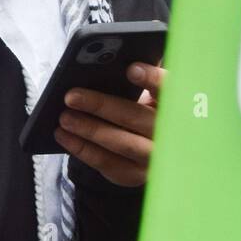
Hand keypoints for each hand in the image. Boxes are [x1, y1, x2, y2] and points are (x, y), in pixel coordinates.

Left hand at [54, 62, 164, 187]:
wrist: (153, 148)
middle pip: (136, 118)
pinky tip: (64, 137)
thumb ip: (135, 83)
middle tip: (71, 97)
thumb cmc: (144, 110)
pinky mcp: (139, 175)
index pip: (171, 89)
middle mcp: (172, 134)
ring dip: (89, 130)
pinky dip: (83, 150)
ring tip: (64, 118)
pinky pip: (109, 164)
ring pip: (122, 144)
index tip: (131, 69)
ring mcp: (156, 157)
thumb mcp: (147, 96)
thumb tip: (101, 65)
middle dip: (101, 106)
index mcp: (177, 105)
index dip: (153, 79)